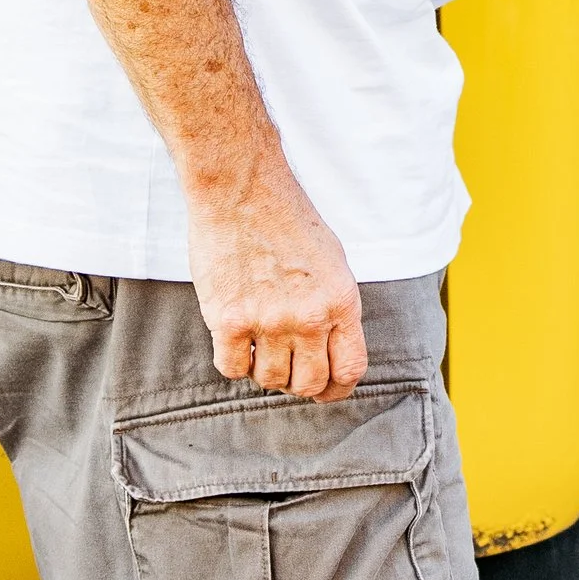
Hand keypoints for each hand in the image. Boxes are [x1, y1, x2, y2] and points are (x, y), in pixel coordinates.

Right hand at [190, 168, 367, 400]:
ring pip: (270, 380)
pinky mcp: (228, 320)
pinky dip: (234, 360)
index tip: (325, 390)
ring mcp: (268, 321)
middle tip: (286, 367)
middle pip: (309, 383)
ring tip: (259, 345)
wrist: (241, 190)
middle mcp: (309, 317)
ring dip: (265, 371)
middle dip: (299, 383)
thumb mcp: (332, 262)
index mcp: (340, 301)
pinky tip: (235, 338)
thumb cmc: (286, 219)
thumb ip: (333, 308)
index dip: (337, 389)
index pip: (350, 369)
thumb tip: (330, 350)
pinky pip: (232, 368)